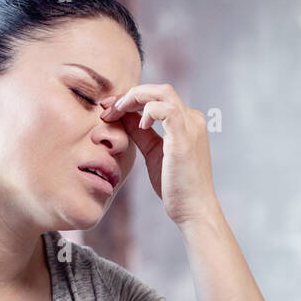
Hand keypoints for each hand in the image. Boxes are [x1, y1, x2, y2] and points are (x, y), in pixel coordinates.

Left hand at [99, 83, 219, 227]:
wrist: (194, 210)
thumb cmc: (176, 186)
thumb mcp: (153, 152)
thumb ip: (140, 133)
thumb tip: (123, 116)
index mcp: (186, 122)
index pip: (157, 98)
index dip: (131, 99)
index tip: (109, 109)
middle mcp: (192, 119)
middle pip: (159, 90)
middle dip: (129, 95)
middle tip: (106, 108)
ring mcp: (191, 126)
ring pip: (162, 92)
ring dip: (135, 98)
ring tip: (117, 112)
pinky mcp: (184, 138)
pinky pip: (166, 109)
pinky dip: (148, 112)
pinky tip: (140, 125)